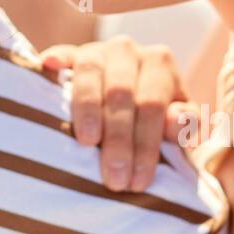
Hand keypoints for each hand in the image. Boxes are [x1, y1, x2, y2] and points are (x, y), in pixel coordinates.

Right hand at [41, 37, 188, 191]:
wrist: (129, 102)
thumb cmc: (156, 121)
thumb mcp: (179, 127)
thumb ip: (185, 125)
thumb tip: (174, 120)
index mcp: (159, 64)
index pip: (153, 104)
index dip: (146, 144)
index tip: (137, 182)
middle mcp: (128, 51)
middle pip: (121, 93)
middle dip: (118, 138)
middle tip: (114, 179)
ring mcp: (96, 51)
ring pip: (91, 73)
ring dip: (87, 110)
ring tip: (86, 142)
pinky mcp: (70, 54)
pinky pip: (62, 53)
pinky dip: (57, 58)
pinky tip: (48, 65)